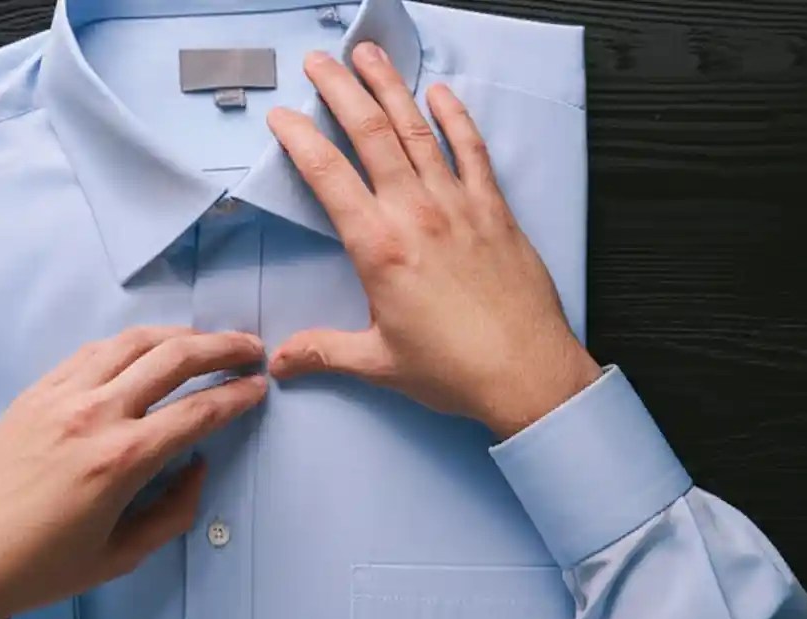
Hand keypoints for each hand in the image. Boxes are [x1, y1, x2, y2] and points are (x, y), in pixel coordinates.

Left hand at [0, 327, 265, 618]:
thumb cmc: (37, 568)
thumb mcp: (118, 557)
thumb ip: (172, 512)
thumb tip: (197, 468)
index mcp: (121, 461)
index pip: (198, 411)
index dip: (238, 396)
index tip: (260, 388)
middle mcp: (95, 415)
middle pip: (174, 359)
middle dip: (222, 348)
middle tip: (250, 348)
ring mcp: (62, 396)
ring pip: (133, 342)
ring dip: (179, 335)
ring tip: (206, 340)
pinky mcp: (36, 391)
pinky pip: (93, 351)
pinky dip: (130, 342)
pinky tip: (147, 348)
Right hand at [265, 43, 600, 437]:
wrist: (526, 373)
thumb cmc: (455, 370)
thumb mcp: (378, 362)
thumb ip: (323, 352)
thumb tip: (279, 360)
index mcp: (379, 247)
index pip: (327, 175)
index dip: (298, 138)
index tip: (280, 116)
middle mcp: (416, 213)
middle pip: (370, 133)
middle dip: (340, 90)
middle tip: (319, 62)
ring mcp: (458, 205)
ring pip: (417, 131)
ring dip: (390, 89)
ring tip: (370, 57)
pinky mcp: (494, 210)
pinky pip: (472, 151)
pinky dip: (456, 119)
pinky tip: (442, 95)